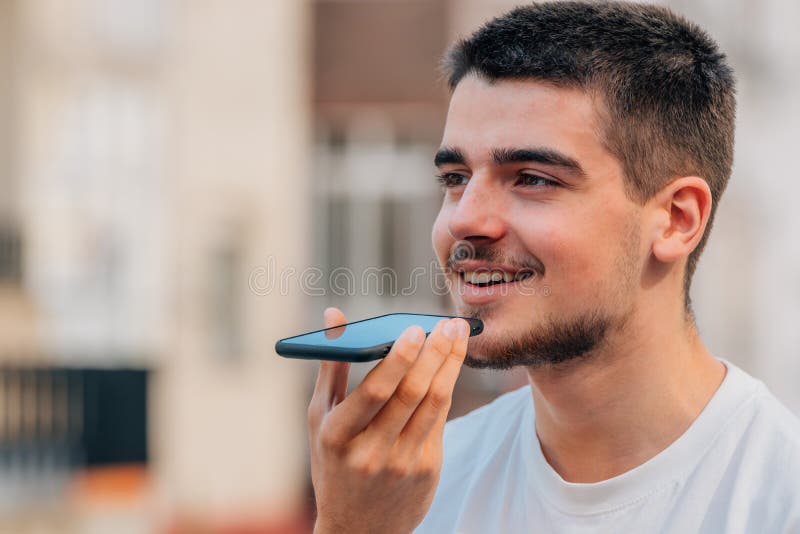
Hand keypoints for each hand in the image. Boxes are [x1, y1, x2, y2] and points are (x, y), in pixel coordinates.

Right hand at [307, 307, 470, 533]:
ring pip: (434, 403)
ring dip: (450, 364)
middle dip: (435, 353)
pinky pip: (440, 419)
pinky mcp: (426, 469)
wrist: (357, 528)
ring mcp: (402, 463)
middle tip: (449, 323)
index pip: (375, 392)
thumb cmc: (333, 461)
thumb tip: (333, 315)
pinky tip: (451, 363)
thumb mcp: (319, 418)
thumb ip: (330, 365)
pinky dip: (447, 385)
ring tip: (457, 335)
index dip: (399, 358)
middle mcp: (370, 452)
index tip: (415, 328)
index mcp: (337, 435)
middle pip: (412, 393)